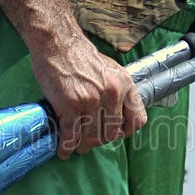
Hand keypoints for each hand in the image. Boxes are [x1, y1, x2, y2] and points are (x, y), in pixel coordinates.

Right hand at [30, 37, 146, 159]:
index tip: (116, 134)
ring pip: (92, 137)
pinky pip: (71, 134)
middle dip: (100, 140)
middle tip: (90, 141)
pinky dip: (66, 146)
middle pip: (111, 133)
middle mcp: (111, 94)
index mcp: (124, 85)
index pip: (137, 119)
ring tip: (77, 146)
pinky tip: (63, 150)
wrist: (58, 43)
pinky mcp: (70, 105)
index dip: (126, 131)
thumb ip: (117, 90)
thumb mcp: (110, 69)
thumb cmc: (80, 56)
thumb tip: (116, 112)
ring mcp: (91, 101)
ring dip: (83, 146)